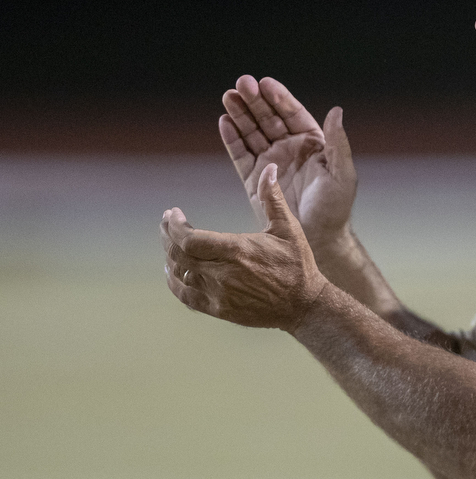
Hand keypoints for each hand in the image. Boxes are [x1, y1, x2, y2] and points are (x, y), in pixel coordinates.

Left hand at [161, 164, 328, 331]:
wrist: (304, 305)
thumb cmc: (297, 265)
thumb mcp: (288, 227)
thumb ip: (273, 197)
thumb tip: (269, 168)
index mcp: (236, 250)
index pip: (189, 239)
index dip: (174, 226)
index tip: (173, 214)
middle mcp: (223, 274)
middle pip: (178, 255)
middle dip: (167, 236)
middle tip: (167, 223)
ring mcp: (219, 294)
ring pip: (178, 275)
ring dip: (169, 257)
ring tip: (170, 243)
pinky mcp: (220, 309)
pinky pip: (185, 296)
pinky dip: (174, 282)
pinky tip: (174, 271)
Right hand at [220, 76, 356, 245]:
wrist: (316, 238)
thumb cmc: (334, 208)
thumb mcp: (342, 173)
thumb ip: (338, 142)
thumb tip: (336, 110)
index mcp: (311, 144)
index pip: (293, 114)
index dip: (279, 98)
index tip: (265, 83)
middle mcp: (289, 149)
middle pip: (269, 118)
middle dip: (255, 101)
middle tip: (241, 84)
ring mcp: (270, 162)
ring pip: (252, 132)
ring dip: (241, 114)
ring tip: (228, 97)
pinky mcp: (255, 179)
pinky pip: (241, 154)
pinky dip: (232, 138)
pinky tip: (224, 122)